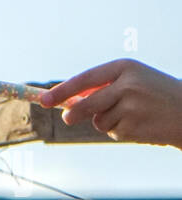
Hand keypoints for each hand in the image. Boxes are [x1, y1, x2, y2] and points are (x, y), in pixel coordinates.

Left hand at [39, 59, 181, 148]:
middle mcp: (127, 83)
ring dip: (107, 122)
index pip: (85, 79)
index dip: (62, 90)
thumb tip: (68, 104)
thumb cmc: (156, 95)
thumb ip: (103, 89)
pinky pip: (112, 132)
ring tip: (133, 115)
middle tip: (68, 117)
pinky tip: (140, 125)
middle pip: (85, 104)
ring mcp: (131, 105)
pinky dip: (120, 131)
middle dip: (74, 114)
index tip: (42, 100)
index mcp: (125, 67)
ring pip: (98, 120)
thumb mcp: (133, 81)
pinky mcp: (133, 125)